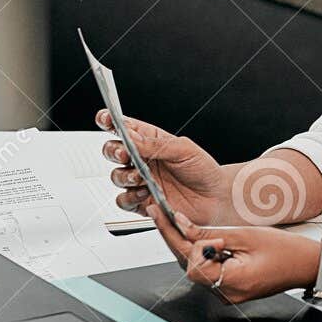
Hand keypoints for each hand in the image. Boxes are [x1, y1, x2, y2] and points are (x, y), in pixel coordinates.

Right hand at [97, 110, 227, 223]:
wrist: (216, 197)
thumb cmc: (204, 169)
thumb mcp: (184, 149)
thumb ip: (155, 145)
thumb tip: (131, 137)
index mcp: (150, 141)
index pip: (123, 128)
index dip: (109, 121)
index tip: (105, 119)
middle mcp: (142, 160)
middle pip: (112, 151)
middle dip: (114, 151)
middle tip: (125, 153)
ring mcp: (140, 182)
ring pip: (116, 176)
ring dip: (125, 176)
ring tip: (142, 176)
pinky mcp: (142, 202)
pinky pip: (123, 200)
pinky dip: (130, 196)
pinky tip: (146, 193)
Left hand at [147, 204, 319, 305]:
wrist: (306, 265)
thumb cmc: (286, 251)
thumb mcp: (245, 235)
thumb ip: (210, 233)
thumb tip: (183, 226)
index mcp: (231, 282)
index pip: (191, 260)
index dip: (176, 236)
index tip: (162, 214)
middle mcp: (226, 293)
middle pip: (190, 265)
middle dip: (176, 238)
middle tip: (160, 213)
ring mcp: (227, 294)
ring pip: (197, 267)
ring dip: (188, 245)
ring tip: (176, 220)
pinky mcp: (230, 289)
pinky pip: (208, 270)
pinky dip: (202, 253)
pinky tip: (197, 236)